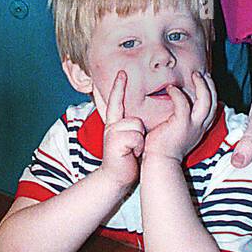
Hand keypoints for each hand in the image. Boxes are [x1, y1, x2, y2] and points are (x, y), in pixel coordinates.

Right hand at [101, 70, 144, 187]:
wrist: (115, 178)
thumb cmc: (125, 160)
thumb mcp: (128, 140)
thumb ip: (131, 128)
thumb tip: (138, 121)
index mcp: (114, 124)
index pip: (115, 102)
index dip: (118, 87)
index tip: (122, 72)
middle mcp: (111, 126)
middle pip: (136, 119)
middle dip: (139, 134)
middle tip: (132, 149)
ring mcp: (111, 133)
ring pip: (137, 126)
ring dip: (139, 142)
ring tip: (131, 152)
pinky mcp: (114, 142)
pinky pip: (136, 137)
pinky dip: (137, 148)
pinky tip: (130, 155)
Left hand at [143, 70, 217, 162]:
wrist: (160, 161)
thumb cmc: (165, 146)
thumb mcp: (180, 130)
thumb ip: (183, 118)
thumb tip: (178, 102)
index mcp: (200, 127)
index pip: (213, 107)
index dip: (211, 92)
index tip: (205, 80)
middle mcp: (200, 126)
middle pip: (213, 101)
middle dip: (210, 85)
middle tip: (202, 73)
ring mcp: (193, 125)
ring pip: (205, 100)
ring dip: (201, 85)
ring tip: (194, 74)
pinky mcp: (181, 124)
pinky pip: (183, 103)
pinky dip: (177, 93)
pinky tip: (170, 88)